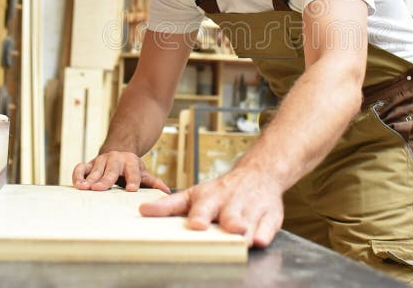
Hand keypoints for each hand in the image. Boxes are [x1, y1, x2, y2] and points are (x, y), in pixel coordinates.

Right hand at [72, 151, 169, 192]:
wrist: (118, 152)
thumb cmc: (130, 168)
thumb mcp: (143, 174)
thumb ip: (153, 182)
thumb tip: (166, 191)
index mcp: (131, 162)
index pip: (133, 171)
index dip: (133, 180)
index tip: (131, 189)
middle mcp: (115, 160)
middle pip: (111, 170)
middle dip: (106, 179)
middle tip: (101, 188)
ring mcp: (101, 161)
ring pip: (95, 169)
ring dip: (89, 178)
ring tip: (84, 187)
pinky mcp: (89, 164)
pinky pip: (80, 167)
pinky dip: (77, 175)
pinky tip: (76, 184)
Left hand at [138, 168, 283, 247]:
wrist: (259, 173)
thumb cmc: (221, 190)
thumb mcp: (194, 194)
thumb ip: (169, 205)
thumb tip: (142, 211)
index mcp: (211, 198)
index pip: (204, 207)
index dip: (201, 216)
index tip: (197, 224)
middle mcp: (232, 203)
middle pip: (231, 216)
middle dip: (230, 222)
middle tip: (228, 228)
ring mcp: (252, 209)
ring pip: (250, 223)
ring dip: (246, 231)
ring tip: (241, 237)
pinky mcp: (270, 216)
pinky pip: (269, 228)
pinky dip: (264, 233)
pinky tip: (259, 239)